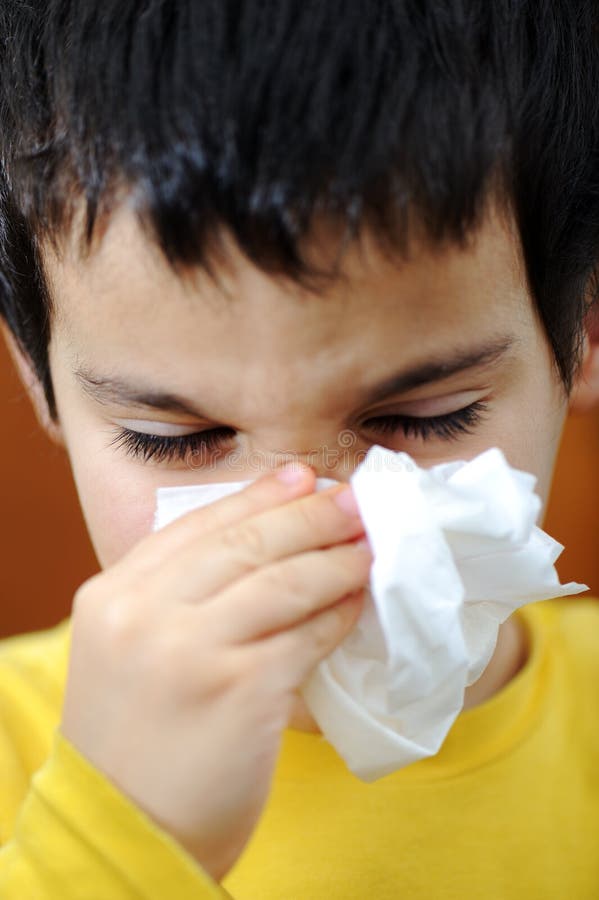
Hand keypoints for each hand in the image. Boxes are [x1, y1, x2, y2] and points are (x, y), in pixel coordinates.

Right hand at [60, 465, 371, 880]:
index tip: (301, 475)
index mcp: (113, 595)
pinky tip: (357, 602)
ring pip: (283, 581)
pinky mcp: (241, 689)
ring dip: (335, 558)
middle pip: (245, 542)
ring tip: (368, 546)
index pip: (197, 524)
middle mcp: (145, 613)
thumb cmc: (136, 738)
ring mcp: (191, 649)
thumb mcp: (130, 650)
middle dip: (308, 514)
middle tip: (352, 499)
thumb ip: (179, 595)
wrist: (127, 829)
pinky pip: (305, 634)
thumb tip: (265, 539)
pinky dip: (337, 613)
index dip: (256, 496)